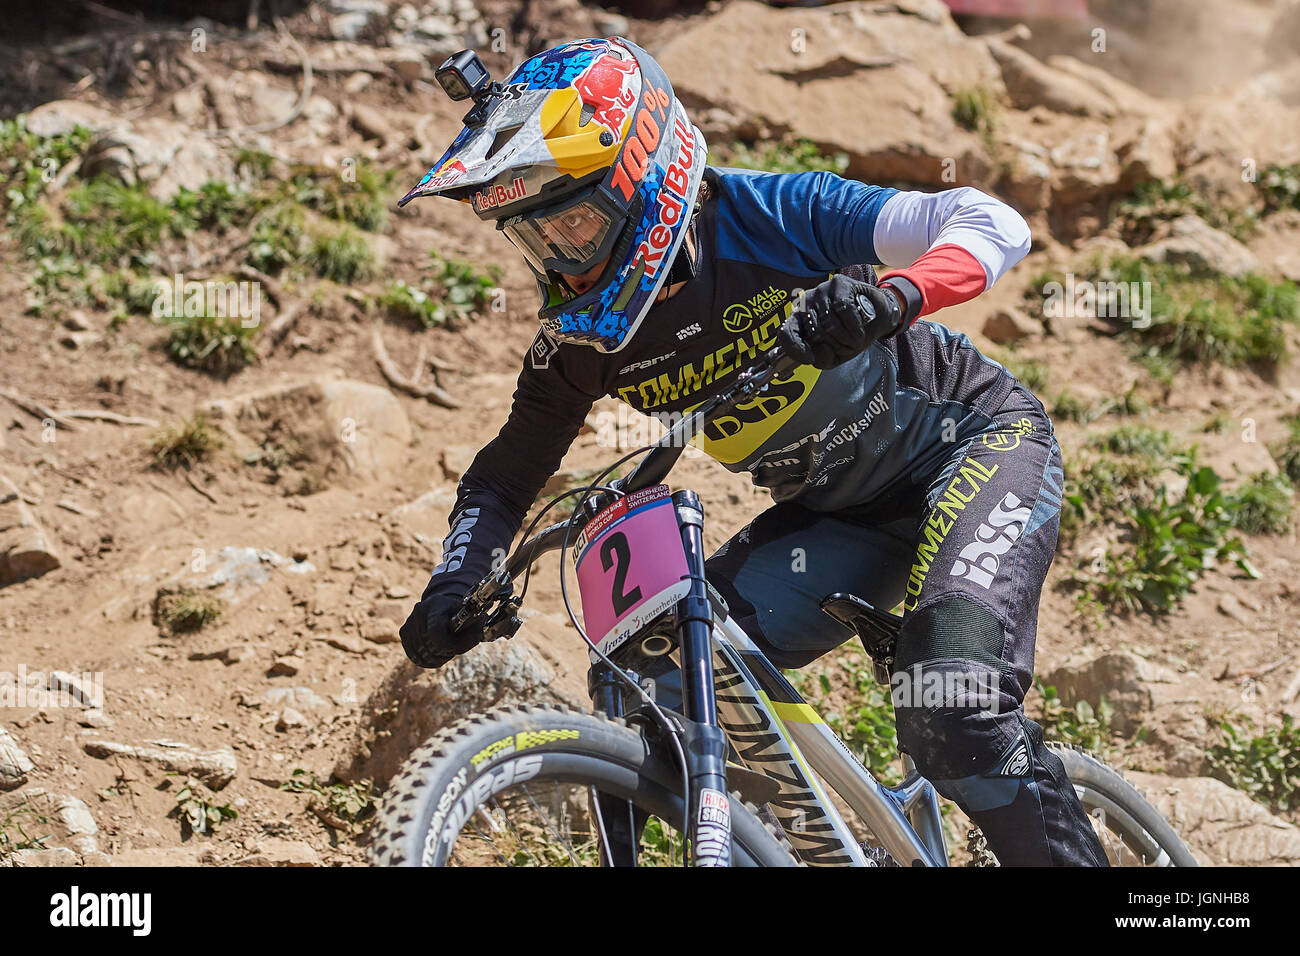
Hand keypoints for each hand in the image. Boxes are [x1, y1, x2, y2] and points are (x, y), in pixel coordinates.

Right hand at [400, 591, 485, 668]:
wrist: (443, 607)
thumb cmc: (461, 615)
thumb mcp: (472, 619)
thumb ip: (476, 630)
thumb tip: (477, 638)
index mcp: (437, 604)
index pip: (435, 632)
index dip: (447, 645)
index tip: (456, 648)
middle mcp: (419, 610)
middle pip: (429, 646)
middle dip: (444, 653)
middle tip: (453, 650)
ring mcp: (409, 621)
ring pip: (420, 654)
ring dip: (436, 658)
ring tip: (446, 652)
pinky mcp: (404, 632)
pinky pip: (413, 655)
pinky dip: (426, 661)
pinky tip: (436, 656)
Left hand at [777, 275, 904, 368]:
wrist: (878, 318)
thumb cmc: (851, 335)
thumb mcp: (835, 355)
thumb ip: (821, 359)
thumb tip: (812, 355)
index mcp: (799, 320)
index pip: (787, 333)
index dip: (795, 348)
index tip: (809, 359)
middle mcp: (806, 302)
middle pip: (815, 332)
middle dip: (835, 346)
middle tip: (848, 347)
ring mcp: (821, 290)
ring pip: (829, 322)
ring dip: (847, 338)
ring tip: (855, 340)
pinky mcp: (838, 283)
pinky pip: (843, 308)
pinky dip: (853, 325)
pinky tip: (859, 330)